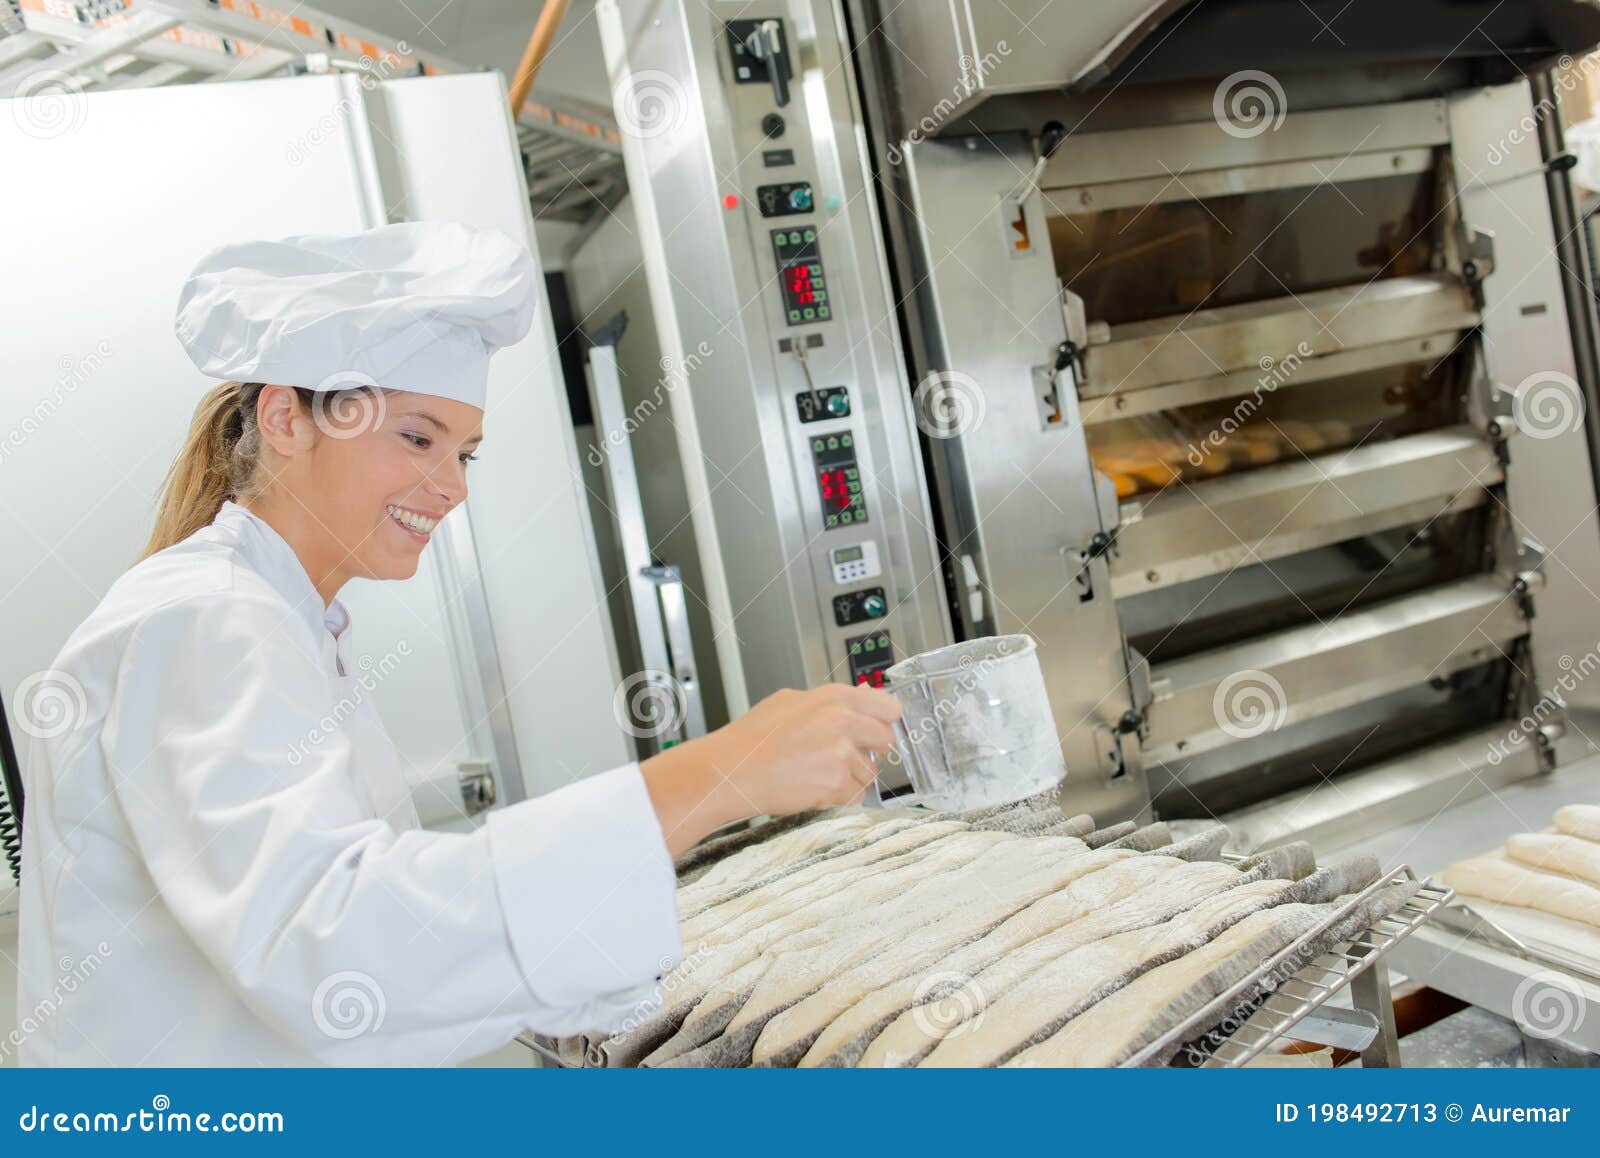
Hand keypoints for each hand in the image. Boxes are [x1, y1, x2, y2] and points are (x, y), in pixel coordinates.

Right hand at [639, 683, 901, 854]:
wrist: (730, 771)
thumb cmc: (751, 740)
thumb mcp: (789, 702)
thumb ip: (830, 702)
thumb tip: (861, 698)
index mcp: (834, 697)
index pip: (888, 706)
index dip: (882, 722)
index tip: (874, 731)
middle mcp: (842, 720)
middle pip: (885, 740)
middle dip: (869, 751)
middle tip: (843, 757)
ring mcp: (841, 752)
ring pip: (869, 772)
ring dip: (848, 778)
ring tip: (815, 775)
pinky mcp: (835, 782)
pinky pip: (854, 796)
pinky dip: (837, 799)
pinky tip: (812, 789)